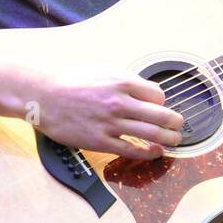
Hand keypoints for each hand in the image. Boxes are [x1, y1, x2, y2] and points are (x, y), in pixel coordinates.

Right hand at [29, 65, 184, 159]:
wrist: (43, 97)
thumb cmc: (69, 81)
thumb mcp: (101, 69)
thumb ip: (123, 80)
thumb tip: (143, 89)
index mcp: (122, 82)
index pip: (158, 94)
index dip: (161, 101)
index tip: (159, 106)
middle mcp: (121, 102)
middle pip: (162, 115)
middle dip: (175, 122)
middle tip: (179, 125)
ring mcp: (112, 123)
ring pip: (152, 134)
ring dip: (168, 139)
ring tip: (174, 140)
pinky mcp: (101, 141)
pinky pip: (132, 150)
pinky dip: (148, 153)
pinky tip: (154, 152)